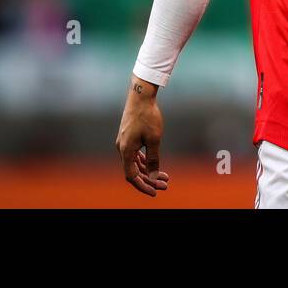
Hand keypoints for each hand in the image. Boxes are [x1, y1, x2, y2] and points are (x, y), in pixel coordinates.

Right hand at [116, 75, 170, 195]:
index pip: (131, 176)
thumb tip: (153, 177)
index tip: (155, 192)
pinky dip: (144, 161)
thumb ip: (153, 160)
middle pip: (134, 171)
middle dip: (149, 180)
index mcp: (126, 150)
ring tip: (165, 177)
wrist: (141, 95)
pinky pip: (134, 155)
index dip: (143, 186)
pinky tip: (154, 164)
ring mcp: (124, 142)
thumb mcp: (154, 139)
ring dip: (148, 171)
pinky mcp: (128, 137)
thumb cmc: (148, 116)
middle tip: (165, 184)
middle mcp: (122, 148)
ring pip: (135, 163)